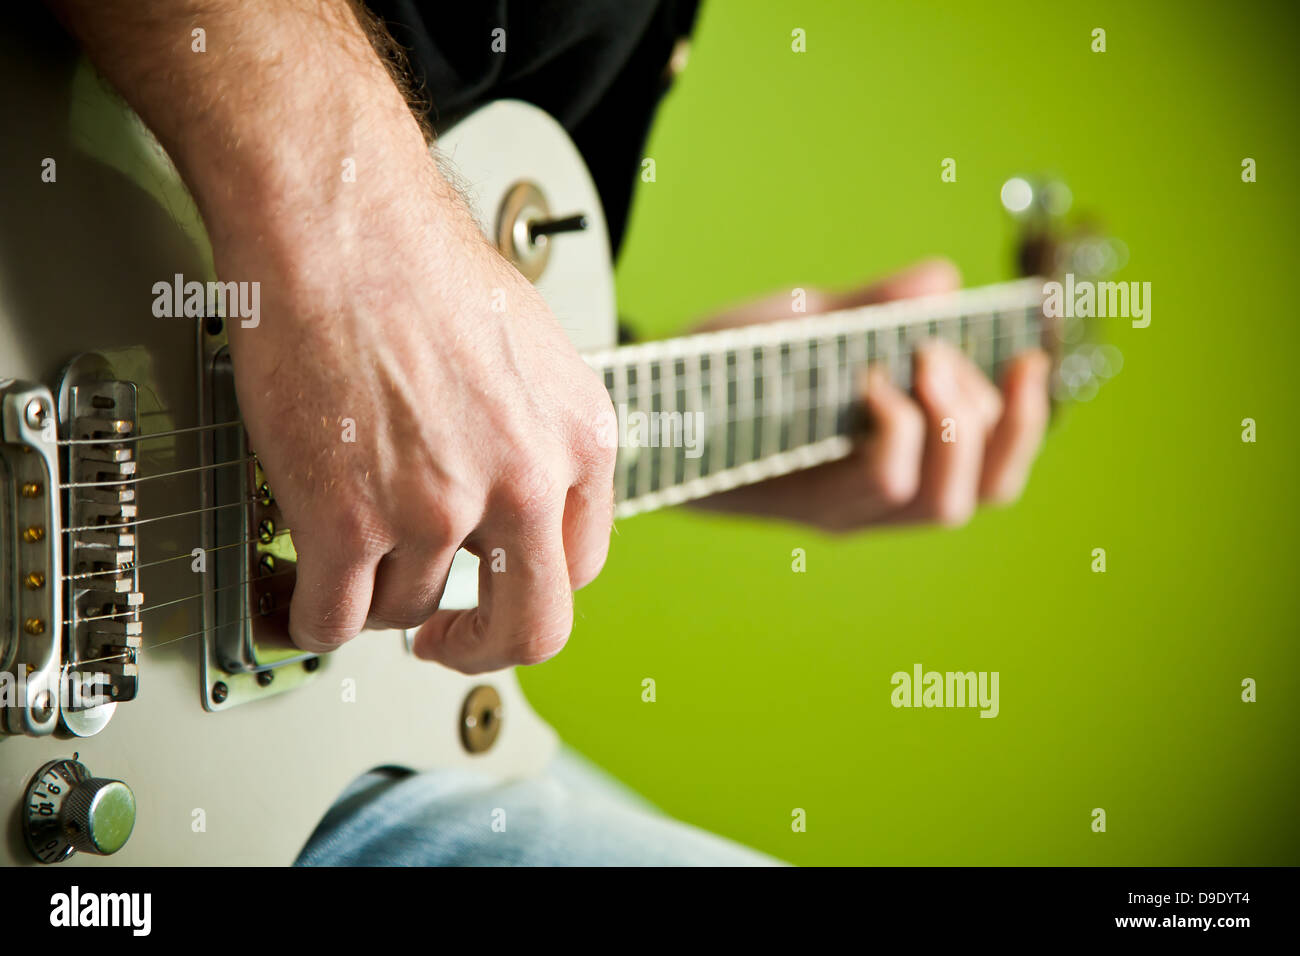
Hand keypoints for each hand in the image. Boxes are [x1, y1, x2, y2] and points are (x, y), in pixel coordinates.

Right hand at [52, 0, 615, 671]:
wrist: (341, 221)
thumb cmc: (420, 260)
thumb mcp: (534, 350)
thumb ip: (537, 432)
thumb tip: (516, 484)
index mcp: (578, 441)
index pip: (582, 565)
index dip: (533, 589)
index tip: (498, 592)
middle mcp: (524, 481)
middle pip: (531, 628)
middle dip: (484, 647)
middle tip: (448, 643)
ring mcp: (439, 508)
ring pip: (412, 611)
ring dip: (379, 598)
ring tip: (351, 562)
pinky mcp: (352, 520)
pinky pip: (334, 619)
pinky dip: (316, 618)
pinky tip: (307, 596)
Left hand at [693, 260, 1050, 531]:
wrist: (648, 399)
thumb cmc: (730, 365)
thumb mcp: (807, 324)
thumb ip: (874, 307)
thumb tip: (945, 278)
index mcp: (900, 457)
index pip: (994, 468)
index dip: (1026, 422)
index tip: (1028, 354)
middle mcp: (880, 497)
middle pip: (982, 490)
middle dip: (985, 415)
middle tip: (939, 352)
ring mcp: (847, 509)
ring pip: (940, 499)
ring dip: (950, 423)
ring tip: (918, 360)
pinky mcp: (809, 508)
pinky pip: (884, 485)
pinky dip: (898, 430)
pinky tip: (872, 382)